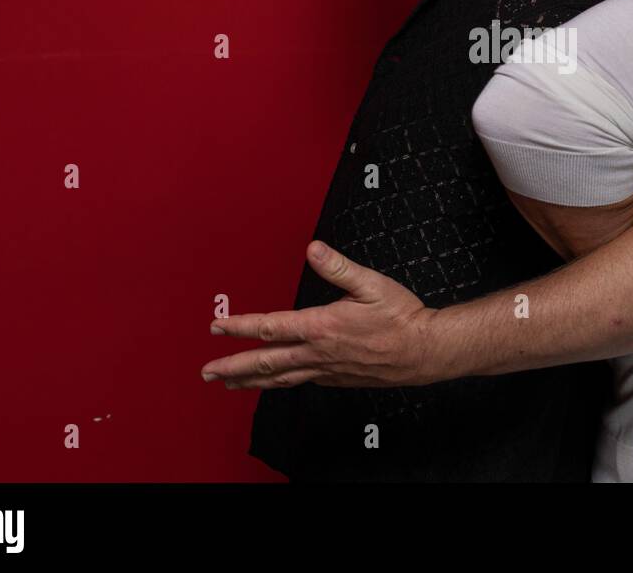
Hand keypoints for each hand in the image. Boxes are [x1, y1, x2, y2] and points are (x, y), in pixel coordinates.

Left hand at [200, 240, 438, 389]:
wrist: (424, 350)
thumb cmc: (401, 316)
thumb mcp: (371, 284)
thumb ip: (338, 267)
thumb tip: (313, 249)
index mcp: (321, 326)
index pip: (270, 327)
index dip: (240, 327)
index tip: (217, 327)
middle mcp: (318, 352)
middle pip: (266, 362)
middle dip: (233, 366)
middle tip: (208, 372)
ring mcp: (327, 369)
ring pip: (280, 378)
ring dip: (251, 381)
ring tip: (229, 384)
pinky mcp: (337, 378)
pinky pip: (301, 381)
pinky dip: (281, 382)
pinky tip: (276, 381)